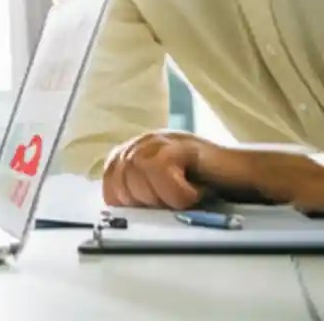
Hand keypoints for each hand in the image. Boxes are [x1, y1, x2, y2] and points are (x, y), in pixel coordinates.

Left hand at [103, 131, 323, 209]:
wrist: (248, 179)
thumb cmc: (207, 190)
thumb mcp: (163, 196)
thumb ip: (138, 198)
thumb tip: (117, 218)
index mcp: (132, 155)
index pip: (110, 186)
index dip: (131, 206)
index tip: (157, 210)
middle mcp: (141, 143)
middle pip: (121, 183)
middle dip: (149, 203)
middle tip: (178, 203)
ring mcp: (159, 140)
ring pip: (138, 177)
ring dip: (165, 198)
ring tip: (189, 195)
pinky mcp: (180, 144)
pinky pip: (161, 171)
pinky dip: (178, 192)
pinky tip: (196, 191)